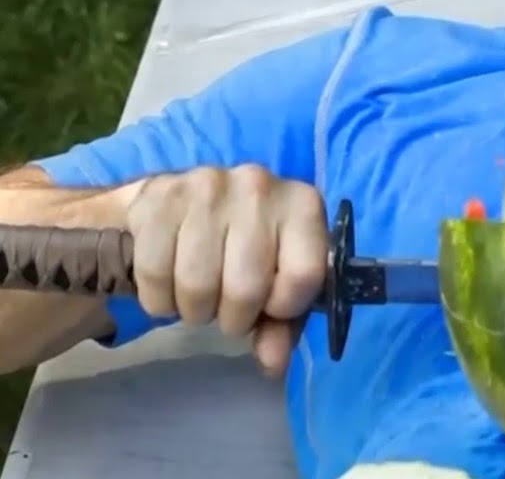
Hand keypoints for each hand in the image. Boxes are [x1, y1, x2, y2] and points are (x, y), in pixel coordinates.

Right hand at [111, 164, 328, 377]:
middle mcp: (259, 186)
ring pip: (197, 284)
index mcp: (303, 205)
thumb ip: (283, 325)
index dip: (284, 307)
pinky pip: (154, 274)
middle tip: (227, 308)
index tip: (271, 306)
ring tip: (200, 296)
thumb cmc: (242, 249)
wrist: (179, 204)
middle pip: (246, 287)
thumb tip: (273, 364)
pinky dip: (159, 297)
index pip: (305, 275)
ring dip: (195, 309)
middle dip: (234, 317)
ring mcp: (206, 186)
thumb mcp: (276, 283)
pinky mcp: (158, 197)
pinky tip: (169, 285)